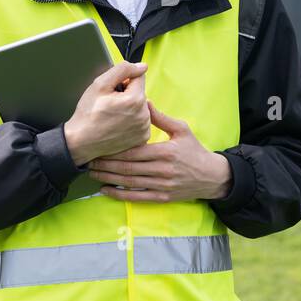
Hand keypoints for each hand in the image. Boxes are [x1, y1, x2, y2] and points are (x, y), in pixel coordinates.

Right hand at [63, 61, 150, 166]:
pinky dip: (132, 121)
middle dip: (127, 95)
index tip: (112, 91)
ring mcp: (144, 129)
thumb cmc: (88, 114)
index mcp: (135, 100)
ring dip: (130, 108)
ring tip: (113, 116)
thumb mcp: (100, 85)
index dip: (124, 80)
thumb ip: (122, 70)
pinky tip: (118, 125)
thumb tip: (142, 66)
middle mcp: (144, 115)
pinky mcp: (142, 138)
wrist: (81, 142)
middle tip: (110, 105)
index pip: (138, 77)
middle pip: (140, 93)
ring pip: (141, 107)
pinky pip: (141, 121)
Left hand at [87, 100, 232, 202]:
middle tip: (88, 160)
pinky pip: (137, 197)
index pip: (134, 152)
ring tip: (92, 173)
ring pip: (129, 183)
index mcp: (165, 151)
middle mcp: (162, 170)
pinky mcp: (162, 197)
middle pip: (128, 168)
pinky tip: (106, 191)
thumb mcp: (182, 129)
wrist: (211, 176)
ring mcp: (162, 185)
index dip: (115, 151)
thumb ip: (161, 118)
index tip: (100, 146)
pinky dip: (120, 195)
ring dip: (108, 178)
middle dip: (106, 165)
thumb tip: (144, 102)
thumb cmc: (195, 150)